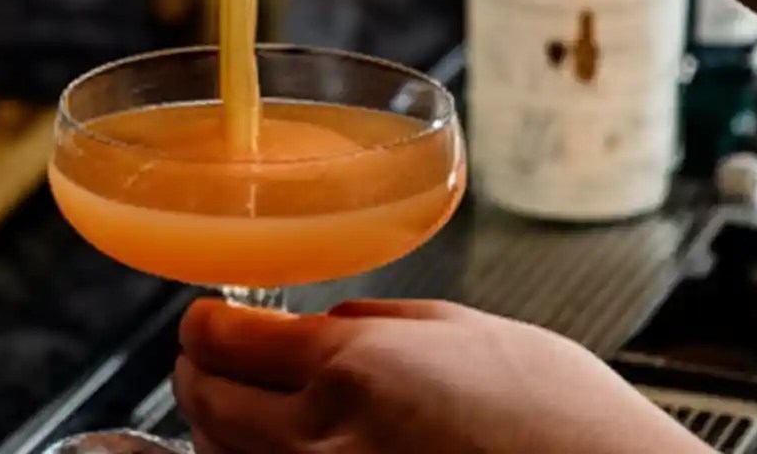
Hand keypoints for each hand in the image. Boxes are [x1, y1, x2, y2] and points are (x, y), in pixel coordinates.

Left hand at [174, 298, 710, 453]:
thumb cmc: (558, 419)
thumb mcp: (462, 330)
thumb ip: (370, 324)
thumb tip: (315, 327)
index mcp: (352, 371)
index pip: (221, 339)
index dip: (204, 320)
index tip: (207, 316)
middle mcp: (323, 443)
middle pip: (203, 401)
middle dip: (197, 369)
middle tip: (208, 353)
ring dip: (215, 421)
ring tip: (234, 399)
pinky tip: (273, 448)